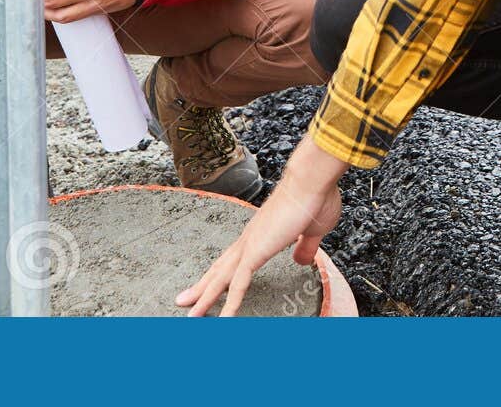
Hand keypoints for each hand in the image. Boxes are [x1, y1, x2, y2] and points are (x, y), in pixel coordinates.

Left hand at [176, 135, 346, 315]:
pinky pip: (239, 284)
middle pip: (220, 268)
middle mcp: (250, 239)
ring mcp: (250, 245)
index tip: (211, 283)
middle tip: (183, 300)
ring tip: (190, 315)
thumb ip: (305, 247)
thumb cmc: (316, 198)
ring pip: (221, 278)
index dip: (222, 272)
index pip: (235, 259)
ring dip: (205, 297)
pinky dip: (230, 304)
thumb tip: (301, 260)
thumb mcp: (312, 231)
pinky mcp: (256, 251)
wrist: (313, 180)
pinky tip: (224, 320)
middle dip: (202, 286)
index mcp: (261, 233)